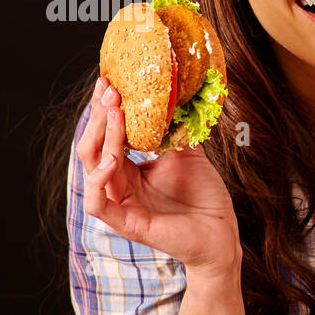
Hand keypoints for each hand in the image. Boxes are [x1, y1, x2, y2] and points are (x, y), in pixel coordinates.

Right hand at [77, 78, 240, 278]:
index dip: (105, 109)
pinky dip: (100, 179)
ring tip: (114, 114)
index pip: (106, 135)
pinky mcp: (125, 223)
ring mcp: (119, 204)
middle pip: (93, 146)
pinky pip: (96, 202)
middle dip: (100, 116)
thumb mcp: (188, 155)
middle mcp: (118, 184)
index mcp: (129, 169)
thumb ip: (173, 131)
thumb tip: (170, 97)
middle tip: (110, 91)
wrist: (221, 232)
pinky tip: (115, 159)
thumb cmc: (205, 197)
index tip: (110, 82)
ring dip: (102, 137)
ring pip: (92, 166)